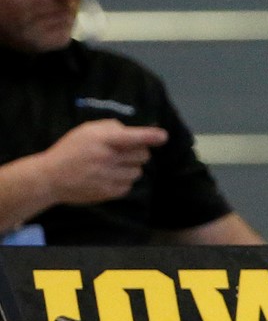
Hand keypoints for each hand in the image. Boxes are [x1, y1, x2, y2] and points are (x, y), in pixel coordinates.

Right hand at [41, 119, 167, 204]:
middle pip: (143, 155)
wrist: (51, 177)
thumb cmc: (71, 149)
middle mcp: (107, 158)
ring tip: (114, 165)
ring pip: (138, 172)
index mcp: (102, 140)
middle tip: (126, 152)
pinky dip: (124, 180)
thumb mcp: (86, 131)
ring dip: (132, 167)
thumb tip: (133, 133)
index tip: (163, 136)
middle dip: (139, 152)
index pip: (133, 137)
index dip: (151, 136)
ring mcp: (108, 177)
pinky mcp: (109, 192)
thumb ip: (111, 128)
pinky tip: (109, 176)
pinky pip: (129, 185)